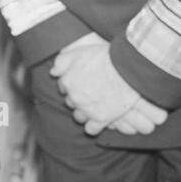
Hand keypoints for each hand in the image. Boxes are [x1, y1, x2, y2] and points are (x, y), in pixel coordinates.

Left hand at [51, 35, 165, 136]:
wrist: (127, 68)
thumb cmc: (105, 57)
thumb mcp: (80, 52)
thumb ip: (63, 61)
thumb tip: (53, 72)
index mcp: (68, 81)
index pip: (63, 86)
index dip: (72, 84)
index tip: (82, 82)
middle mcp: (74, 97)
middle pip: (70, 102)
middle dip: (78, 98)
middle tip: (91, 92)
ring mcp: (86, 109)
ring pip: (78, 117)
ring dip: (84, 113)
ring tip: (95, 106)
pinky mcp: (100, 119)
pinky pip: (91, 129)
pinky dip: (94, 126)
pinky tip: (100, 119)